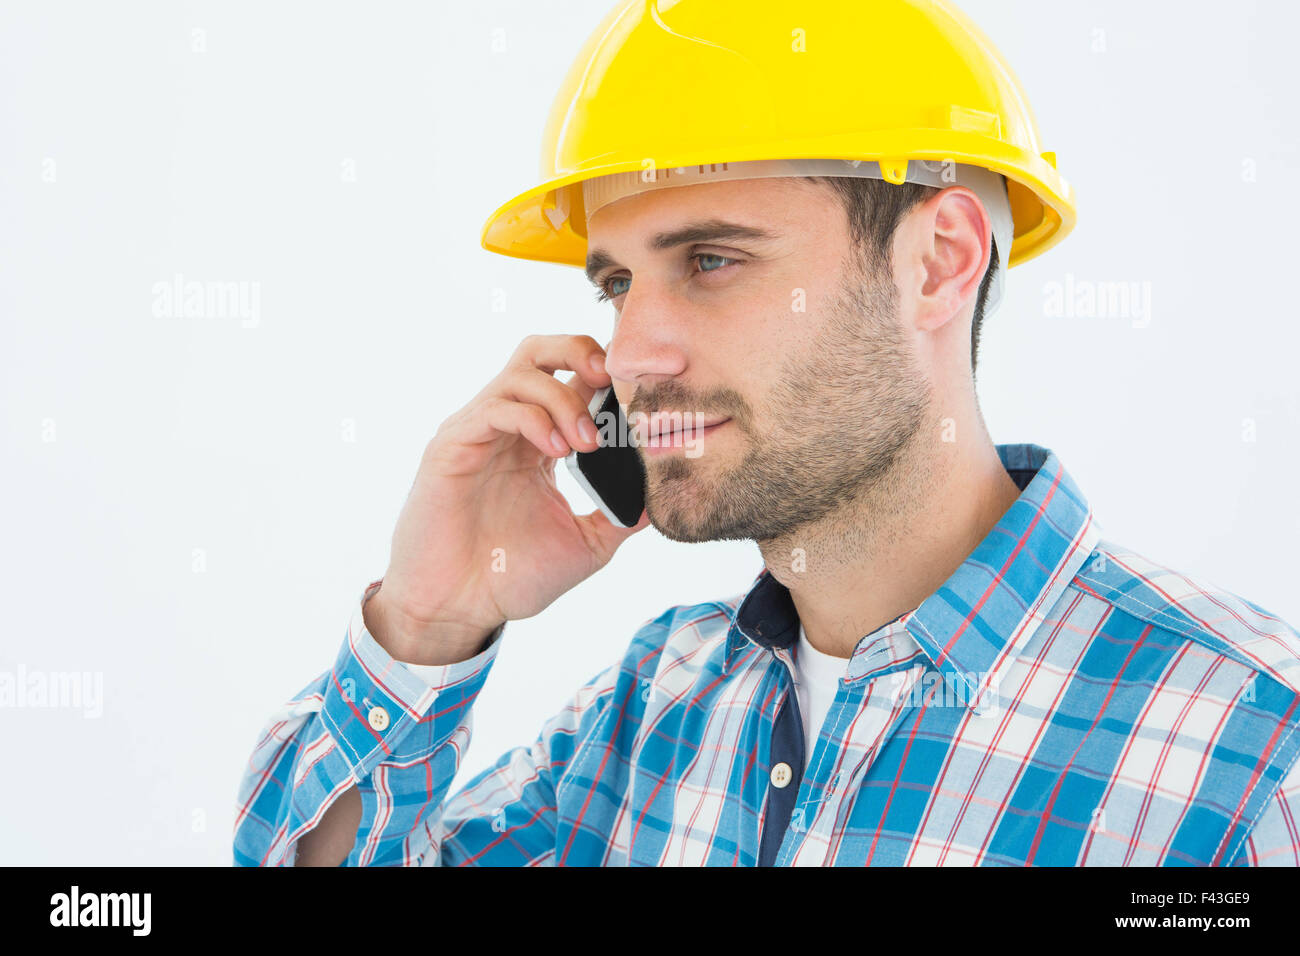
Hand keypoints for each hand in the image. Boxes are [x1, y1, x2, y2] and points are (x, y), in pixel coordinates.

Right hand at [366, 334, 648, 663]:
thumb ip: (622, 516)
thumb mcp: (585, 545)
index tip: (644, 395)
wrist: (456, 609)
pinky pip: (497, 406)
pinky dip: (534, 418)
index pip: (573, 379)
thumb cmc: (510, 578)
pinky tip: (557, 451)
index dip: (608, 375)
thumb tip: (665, 496)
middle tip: (611, 384)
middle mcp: (508, 426)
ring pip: (522, 371)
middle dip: (581, 351)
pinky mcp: (453, 444)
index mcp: (539, 441)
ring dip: (564, 399)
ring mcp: (478, 431)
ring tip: (586, 443)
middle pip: (542, 351)